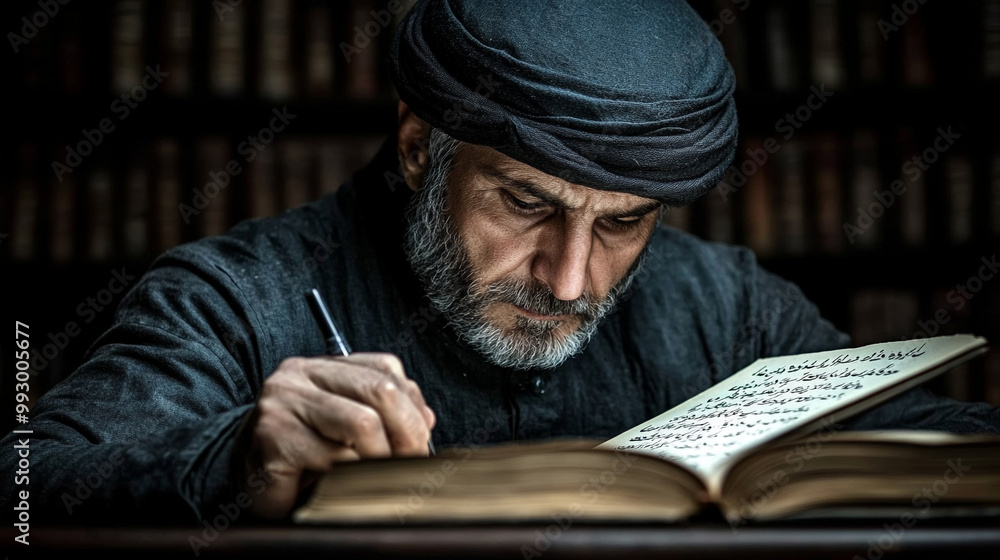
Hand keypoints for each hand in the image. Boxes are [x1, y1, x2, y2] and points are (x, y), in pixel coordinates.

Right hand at [232, 352, 435, 518]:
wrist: (243, 480)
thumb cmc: (300, 455)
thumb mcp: (345, 427)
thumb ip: (384, 414)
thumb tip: (427, 419)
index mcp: (321, 366)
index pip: (385, 369)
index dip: (413, 408)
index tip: (421, 444)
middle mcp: (298, 376)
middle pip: (380, 391)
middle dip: (407, 433)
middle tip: (411, 466)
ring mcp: (282, 405)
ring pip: (362, 424)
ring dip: (379, 460)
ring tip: (373, 480)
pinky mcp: (273, 440)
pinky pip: (334, 460)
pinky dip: (347, 480)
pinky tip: (337, 490)